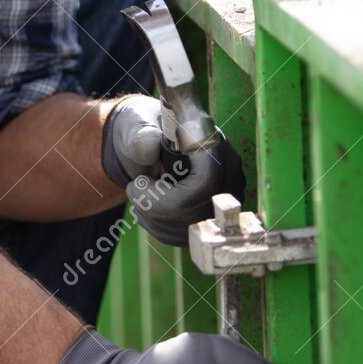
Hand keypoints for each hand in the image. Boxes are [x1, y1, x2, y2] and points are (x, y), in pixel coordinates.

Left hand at [101, 95, 244, 245]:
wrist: (148, 144)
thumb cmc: (142, 132)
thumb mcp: (134, 126)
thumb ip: (139, 136)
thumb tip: (149, 148)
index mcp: (212, 141)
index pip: (206, 182)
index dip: (167, 195)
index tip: (139, 183)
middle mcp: (228, 170)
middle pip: (200, 211)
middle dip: (157, 208)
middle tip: (135, 189)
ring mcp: (225, 196)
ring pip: (192, 228)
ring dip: (154, 218)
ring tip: (139, 194)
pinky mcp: (215, 215)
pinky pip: (187, 236)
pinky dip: (159, 226)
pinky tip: (149, 208)